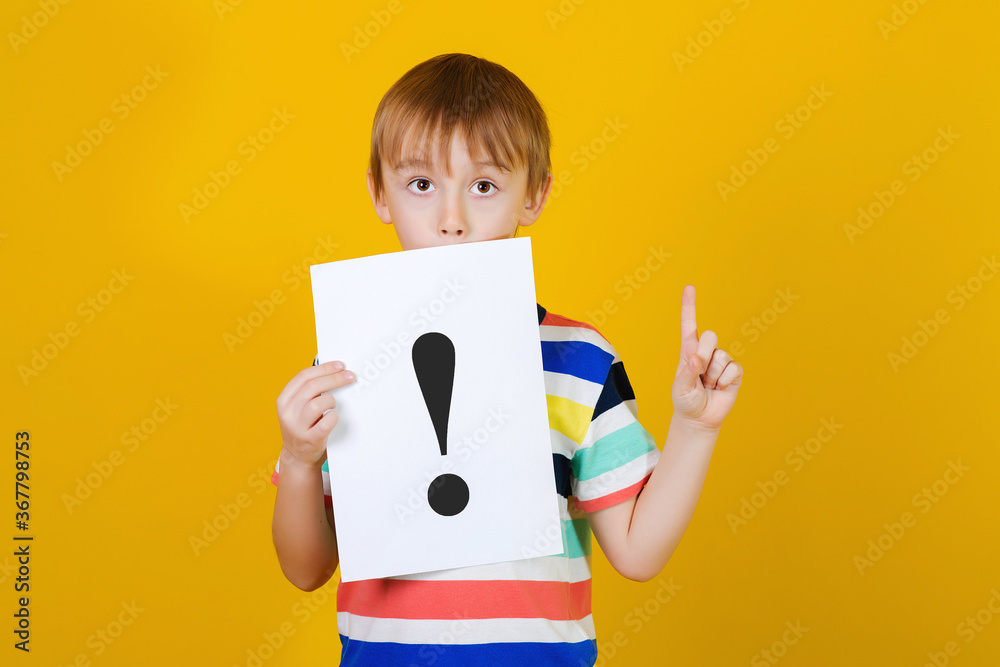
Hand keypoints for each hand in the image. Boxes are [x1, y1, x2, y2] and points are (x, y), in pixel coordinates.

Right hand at [276, 360, 355, 470]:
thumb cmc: (303, 426)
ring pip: (318, 403)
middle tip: (349, 376)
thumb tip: (334, 370)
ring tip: (333, 405)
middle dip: (334, 378)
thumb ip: (309, 391)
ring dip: (331, 400)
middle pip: (312, 386)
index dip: (324, 368)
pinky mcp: (309, 439)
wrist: (298, 457)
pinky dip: (333, 417)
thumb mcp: (298, 407)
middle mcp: (287, 412)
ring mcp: (297, 427)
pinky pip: (326, 422)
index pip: (304, 376)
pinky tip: (333, 417)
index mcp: (284, 400)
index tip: (340, 365)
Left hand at [671, 285, 742, 431]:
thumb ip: (688, 373)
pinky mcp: (734, 372)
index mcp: (688, 351)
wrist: (699, 419)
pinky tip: (719, 388)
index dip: (689, 306)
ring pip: (721, 356)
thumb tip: (696, 359)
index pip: (689, 325)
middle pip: (710, 336)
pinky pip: (733, 369)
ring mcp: (721, 361)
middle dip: (704, 355)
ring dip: (713, 375)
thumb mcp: (681, 388)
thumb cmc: (686, 400)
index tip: (689, 287)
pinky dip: (725, 381)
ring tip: (708, 386)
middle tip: (699, 375)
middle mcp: (706, 352)